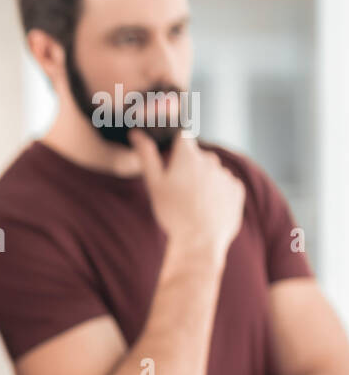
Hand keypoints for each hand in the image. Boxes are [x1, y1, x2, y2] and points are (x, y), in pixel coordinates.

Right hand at [130, 130, 244, 268]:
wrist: (200, 241)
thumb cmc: (173, 212)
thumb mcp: (154, 184)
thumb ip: (146, 155)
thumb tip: (136, 133)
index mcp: (188, 155)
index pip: (183, 137)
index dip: (176, 149)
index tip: (171, 163)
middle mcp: (211, 160)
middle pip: (198, 157)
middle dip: (189, 168)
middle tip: (178, 191)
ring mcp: (226, 175)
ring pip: (212, 172)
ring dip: (203, 181)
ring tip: (193, 204)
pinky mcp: (237, 190)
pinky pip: (225, 185)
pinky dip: (217, 193)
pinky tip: (207, 208)